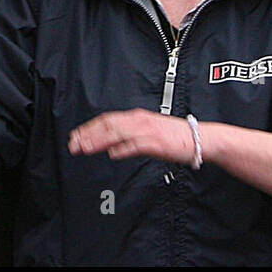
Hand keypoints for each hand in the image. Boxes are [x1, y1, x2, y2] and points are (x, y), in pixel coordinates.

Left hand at [69, 109, 195, 165]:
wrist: (198, 138)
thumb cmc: (174, 136)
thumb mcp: (148, 131)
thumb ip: (130, 136)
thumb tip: (112, 146)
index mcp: (136, 117)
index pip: (107, 120)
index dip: (90, 127)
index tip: (76, 136)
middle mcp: (139, 121)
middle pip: (108, 125)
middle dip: (88, 134)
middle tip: (73, 144)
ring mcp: (147, 131)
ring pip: (118, 134)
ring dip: (100, 141)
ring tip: (85, 148)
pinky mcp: (156, 143)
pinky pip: (136, 145)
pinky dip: (123, 149)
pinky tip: (113, 154)